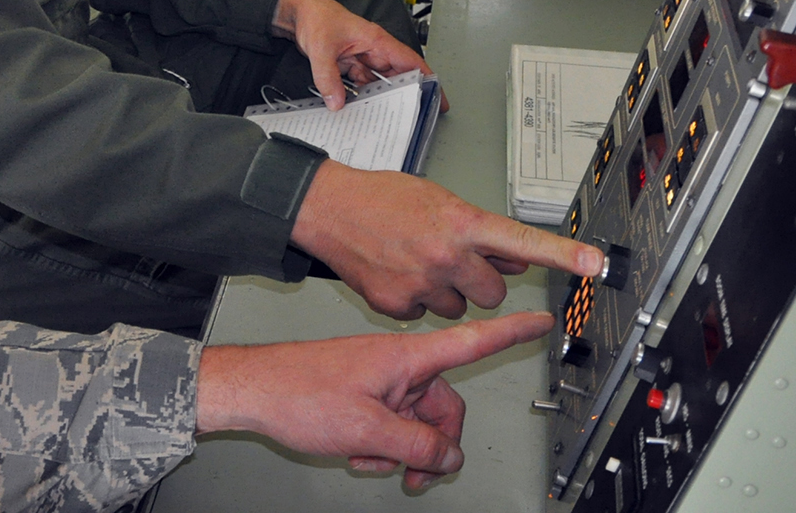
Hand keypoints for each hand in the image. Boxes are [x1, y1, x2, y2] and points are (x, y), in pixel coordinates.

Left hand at [195, 311, 554, 490]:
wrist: (254, 389)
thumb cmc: (298, 392)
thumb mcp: (367, 429)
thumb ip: (417, 444)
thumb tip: (448, 456)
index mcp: (406, 357)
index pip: (471, 341)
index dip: (510, 333)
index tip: (540, 321)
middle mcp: (398, 364)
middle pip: (445, 406)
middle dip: (434, 445)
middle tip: (415, 473)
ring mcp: (381, 379)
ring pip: (418, 421)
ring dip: (403, 449)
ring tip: (371, 459)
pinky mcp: (365, 392)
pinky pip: (393, 423)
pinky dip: (383, 444)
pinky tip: (358, 453)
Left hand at [271, 0, 442, 111]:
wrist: (298, 13)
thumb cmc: (316, 17)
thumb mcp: (321, 49)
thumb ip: (328, 78)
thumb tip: (336, 102)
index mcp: (376, 41)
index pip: (410, 61)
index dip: (427, 79)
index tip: (437, 96)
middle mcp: (373, 49)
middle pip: (398, 75)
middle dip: (405, 95)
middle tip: (410, 117)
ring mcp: (362, 57)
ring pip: (379, 82)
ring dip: (381, 99)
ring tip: (385, 119)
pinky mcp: (350, 63)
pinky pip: (362, 83)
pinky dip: (363, 96)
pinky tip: (362, 109)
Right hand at [292, 162, 603, 319]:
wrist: (328, 209)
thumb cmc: (380, 198)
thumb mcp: (438, 199)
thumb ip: (478, 231)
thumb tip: (513, 260)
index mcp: (460, 223)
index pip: (522, 242)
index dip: (563, 255)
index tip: (594, 264)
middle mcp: (446, 255)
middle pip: (493, 292)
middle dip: (481, 282)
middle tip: (455, 261)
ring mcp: (422, 283)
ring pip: (461, 308)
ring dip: (449, 293)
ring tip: (419, 263)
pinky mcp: (398, 305)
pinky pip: (426, 315)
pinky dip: (418, 301)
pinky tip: (399, 274)